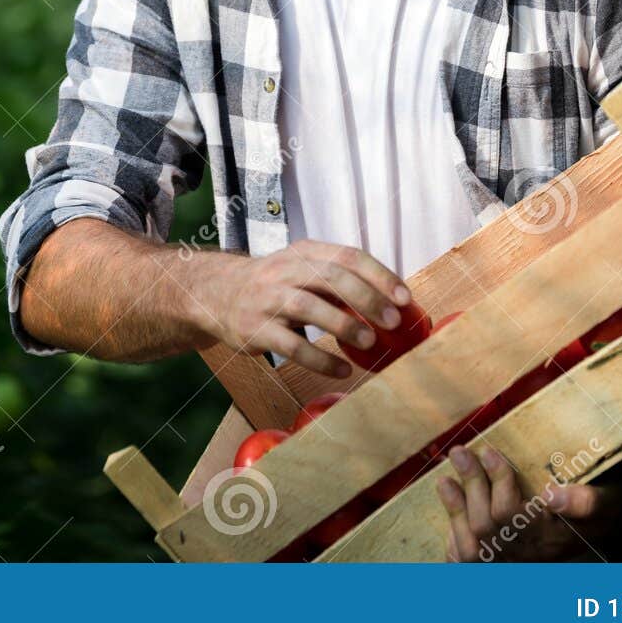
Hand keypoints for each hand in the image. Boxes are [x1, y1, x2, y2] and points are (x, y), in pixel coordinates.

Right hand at [188, 240, 410, 377]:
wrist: (217, 294)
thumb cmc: (274, 285)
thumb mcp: (301, 270)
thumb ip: (338, 282)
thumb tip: (391, 305)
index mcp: (303, 253)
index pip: (346, 255)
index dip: (378, 275)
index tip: (404, 298)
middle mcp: (283, 271)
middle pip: (330, 277)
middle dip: (367, 299)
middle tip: (393, 321)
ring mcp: (267, 299)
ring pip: (308, 307)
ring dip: (343, 325)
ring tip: (370, 343)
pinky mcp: (255, 330)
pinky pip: (291, 345)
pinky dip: (320, 359)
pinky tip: (341, 369)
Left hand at [435, 445, 621, 561]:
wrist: (609, 533)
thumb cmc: (607, 511)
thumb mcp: (608, 503)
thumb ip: (587, 502)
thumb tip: (552, 497)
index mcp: (553, 541)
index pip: (510, 514)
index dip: (496, 480)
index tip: (488, 450)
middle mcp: (531, 559)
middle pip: (486, 527)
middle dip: (470, 485)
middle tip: (459, 451)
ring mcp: (516, 568)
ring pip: (472, 550)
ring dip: (455, 512)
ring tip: (444, 480)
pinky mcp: (505, 571)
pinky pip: (469, 569)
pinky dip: (455, 546)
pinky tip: (451, 522)